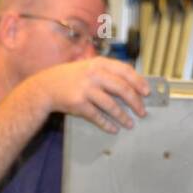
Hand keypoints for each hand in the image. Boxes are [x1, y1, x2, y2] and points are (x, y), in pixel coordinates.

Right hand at [26, 57, 149, 133]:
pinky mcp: (78, 104)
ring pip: (111, 105)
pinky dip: (107, 124)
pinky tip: (113, 129)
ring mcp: (86, 90)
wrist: (46, 87)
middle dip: (135, 102)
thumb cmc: (70, 78)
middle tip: (142, 112)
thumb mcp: (89, 68)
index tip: (146, 93)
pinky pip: (97, 116)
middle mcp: (94, 75)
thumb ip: (108, 72)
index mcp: (99, 64)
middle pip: (122, 89)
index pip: (125, 71)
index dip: (138, 82)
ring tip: (129, 124)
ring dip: (122, 116)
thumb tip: (131, 85)